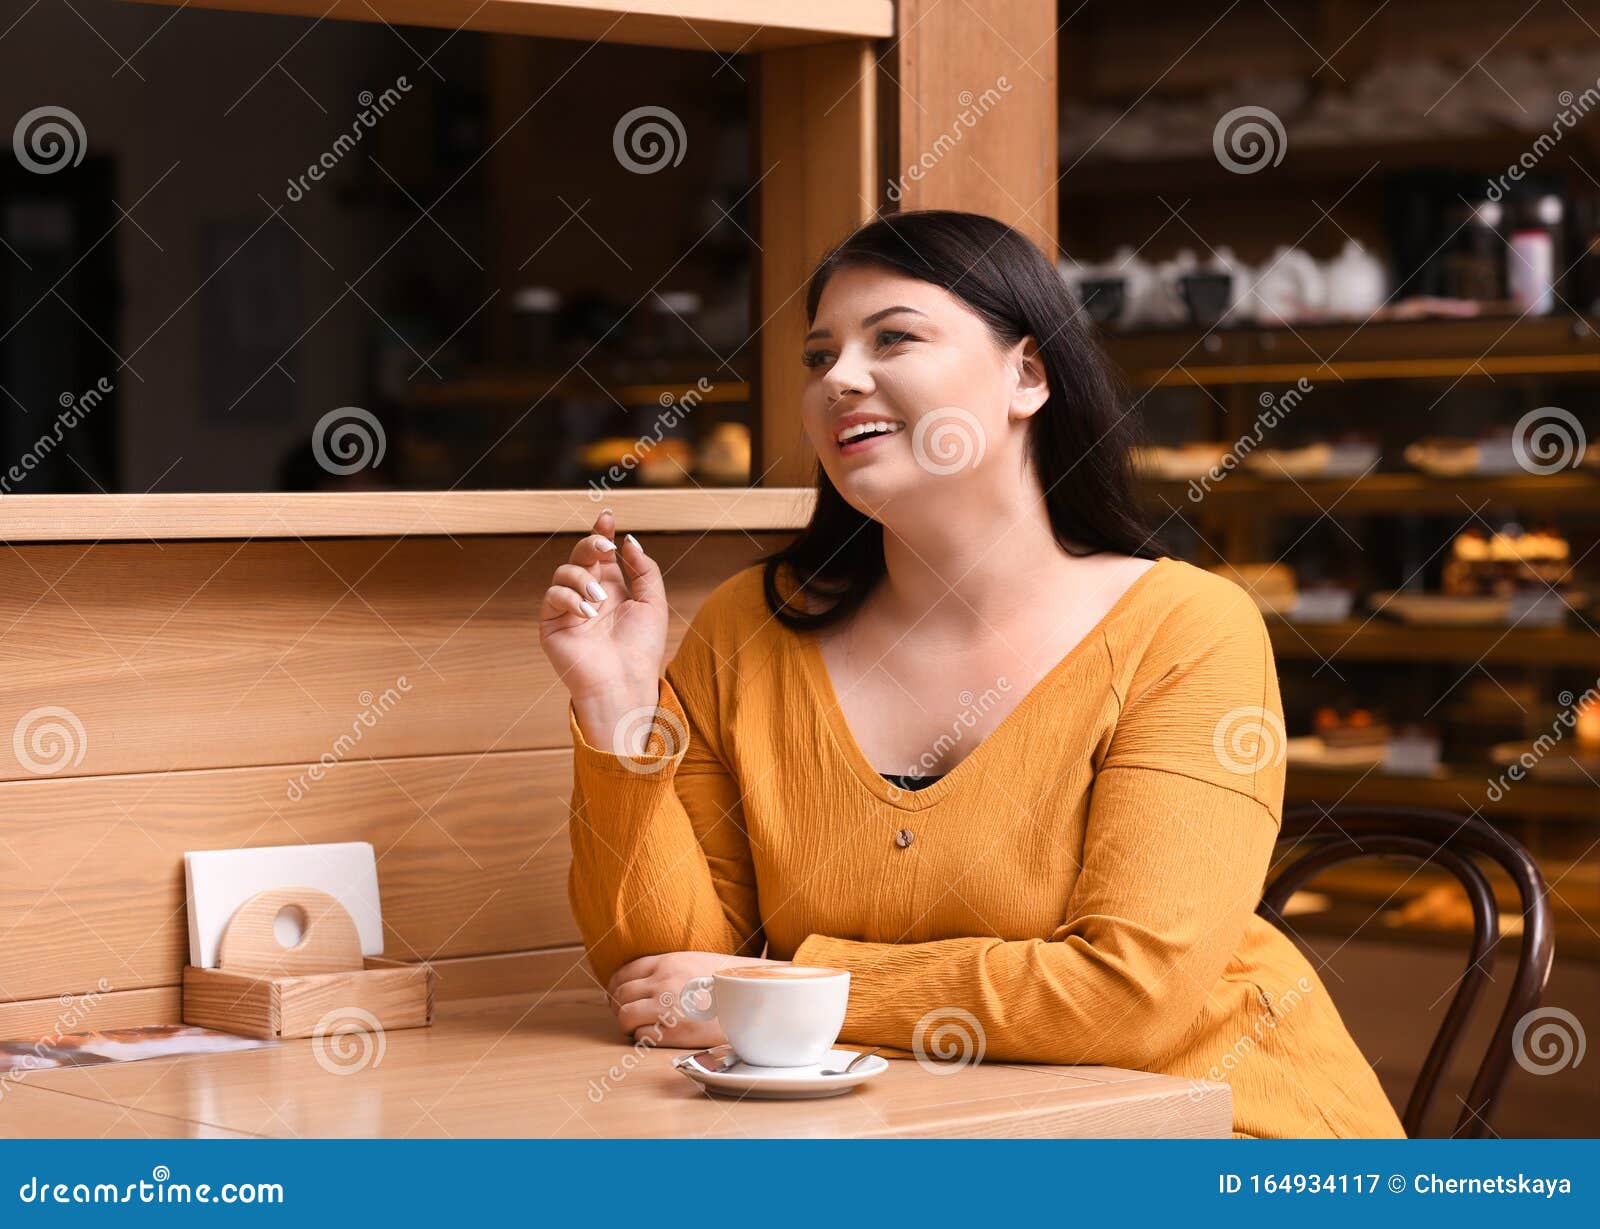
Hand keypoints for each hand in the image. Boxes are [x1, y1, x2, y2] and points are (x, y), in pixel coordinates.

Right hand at [538, 509, 670, 750]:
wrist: (624, 684)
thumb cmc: (642, 649)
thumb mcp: (654, 602)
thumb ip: (644, 569)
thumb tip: (629, 540)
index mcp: (614, 589)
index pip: (603, 554)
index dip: (602, 533)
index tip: (607, 517)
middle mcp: (589, 595)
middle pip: (581, 555)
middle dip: (591, 544)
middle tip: (604, 547)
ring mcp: (569, 609)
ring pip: (564, 572)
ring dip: (582, 578)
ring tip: (599, 600)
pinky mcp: (553, 624)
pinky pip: (552, 597)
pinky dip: (569, 598)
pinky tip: (586, 612)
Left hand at [606, 951, 783, 1047]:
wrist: (754, 997)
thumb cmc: (726, 983)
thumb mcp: (694, 962)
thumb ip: (667, 968)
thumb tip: (642, 981)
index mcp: (667, 962)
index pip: (624, 972)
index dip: (616, 986)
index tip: (618, 996)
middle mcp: (662, 982)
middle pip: (620, 995)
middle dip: (619, 1006)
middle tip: (628, 1015)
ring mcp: (665, 1007)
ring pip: (624, 1016)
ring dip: (629, 1023)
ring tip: (641, 1027)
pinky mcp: (673, 1031)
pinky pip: (640, 1035)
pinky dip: (642, 1037)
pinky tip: (657, 1036)